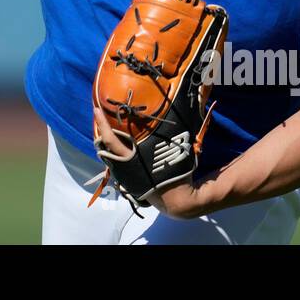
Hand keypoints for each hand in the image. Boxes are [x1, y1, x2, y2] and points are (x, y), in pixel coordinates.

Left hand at [92, 106, 209, 219]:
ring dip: (104, 140)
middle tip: (98, 112)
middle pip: (103, 145)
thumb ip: (187, 128)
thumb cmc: (179, 173)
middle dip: (99, 129)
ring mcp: (123, 174)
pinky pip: (113, 161)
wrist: (177, 201)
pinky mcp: (125, 179)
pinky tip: (115, 141)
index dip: (102, 124)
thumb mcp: (183, 150)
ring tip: (104, 123)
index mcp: (134, 158)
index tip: (96, 109)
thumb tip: (203, 98)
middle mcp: (124, 167)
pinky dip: (111, 150)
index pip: (111, 139)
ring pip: (107, 154)